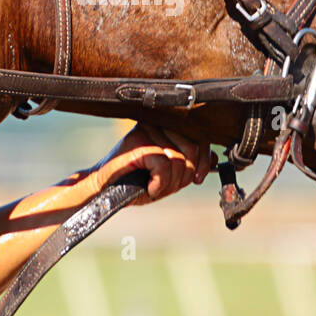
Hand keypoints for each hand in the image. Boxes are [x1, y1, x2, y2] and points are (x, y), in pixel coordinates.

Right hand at [83, 122, 215, 204]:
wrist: (101, 190)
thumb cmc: (133, 182)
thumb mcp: (167, 173)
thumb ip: (188, 164)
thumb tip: (214, 159)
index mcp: (163, 126)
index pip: (198, 135)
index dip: (204, 159)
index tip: (199, 178)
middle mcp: (155, 124)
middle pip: (193, 148)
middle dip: (185, 176)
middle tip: (168, 187)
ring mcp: (146, 133)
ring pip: (179, 159)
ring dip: (170, 183)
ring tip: (155, 187)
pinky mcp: (137, 145)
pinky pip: (164, 165)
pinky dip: (159, 184)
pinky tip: (148, 188)